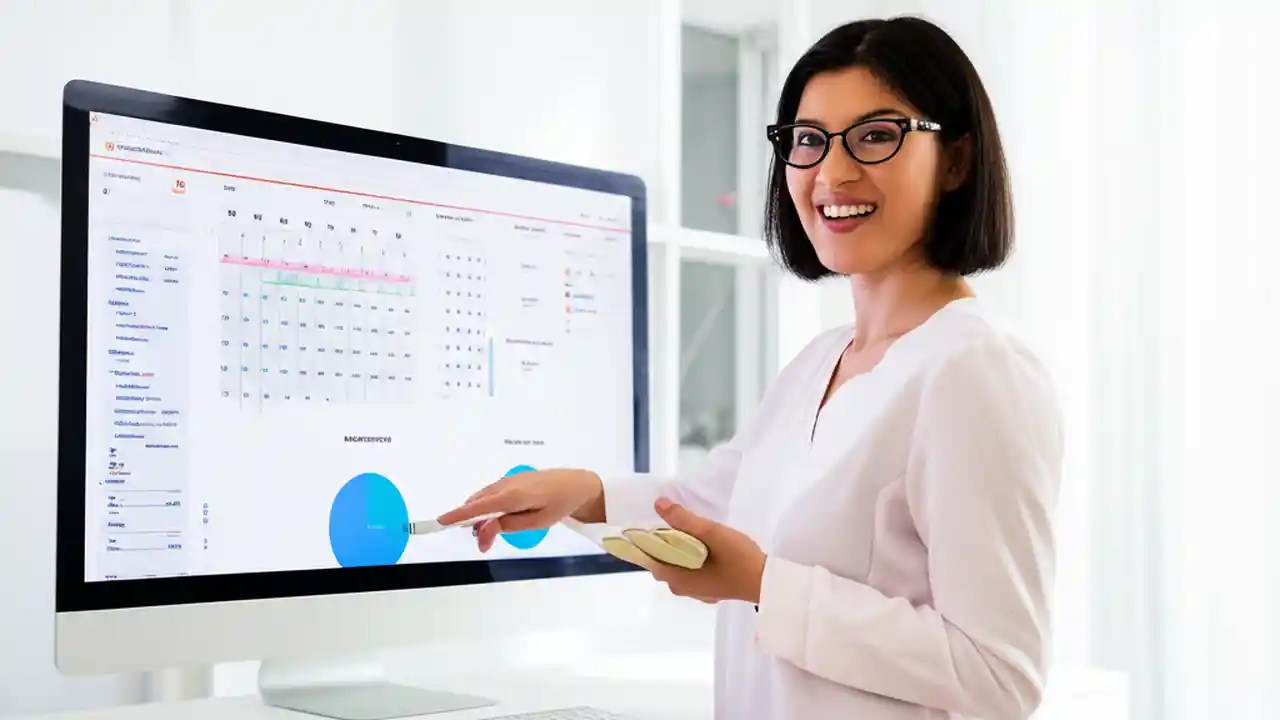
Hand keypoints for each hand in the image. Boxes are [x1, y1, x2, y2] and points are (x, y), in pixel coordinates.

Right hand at [437, 469, 601, 551]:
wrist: (578, 484)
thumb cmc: (560, 504)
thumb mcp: (537, 522)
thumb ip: (509, 525)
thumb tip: (485, 530)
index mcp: (512, 496)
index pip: (478, 506)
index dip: (459, 515)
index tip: (442, 521)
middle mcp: (506, 484)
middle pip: (478, 503)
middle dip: (473, 522)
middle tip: (485, 543)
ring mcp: (509, 480)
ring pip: (485, 498)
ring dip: (481, 514)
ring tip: (493, 532)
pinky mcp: (513, 480)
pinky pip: (493, 493)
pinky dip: (488, 505)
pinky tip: (498, 517)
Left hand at [642, 497, 766, 604]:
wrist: (768, 581)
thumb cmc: (739, 559)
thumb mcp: (711, 533)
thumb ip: (684, 519)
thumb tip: (659, 504)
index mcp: (677, 579)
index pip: (649, 558)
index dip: (647, 539)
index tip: (652, 521)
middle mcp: (682, 589)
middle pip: (663, 562)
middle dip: (664, 542)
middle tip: (674, 520)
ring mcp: (696, 592)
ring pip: (678, 566)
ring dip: (679, 549)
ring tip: (688, 529)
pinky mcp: (709, 589)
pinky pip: (690, 571)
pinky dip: (690, 557)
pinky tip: (702, 546)